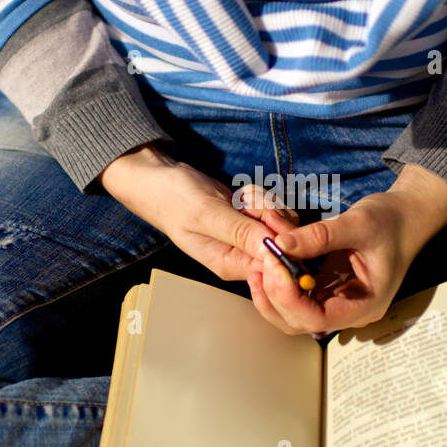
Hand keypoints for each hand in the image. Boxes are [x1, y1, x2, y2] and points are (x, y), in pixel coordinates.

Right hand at [100, 145, 297, 281]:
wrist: (160, 180)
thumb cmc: (174, 199)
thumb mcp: (206, 214)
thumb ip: (241, 233)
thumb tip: (274, 251)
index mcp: (231, 265)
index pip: (275, 267)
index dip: (282, 242)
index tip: (267, 218)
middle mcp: (243, 256)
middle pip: (286, 243)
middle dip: (272, 216)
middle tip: (247, 203)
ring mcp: (248, 238)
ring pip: (282, 222)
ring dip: (265, 203)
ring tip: (240, 198)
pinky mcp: (250, 221)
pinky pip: (273, 209)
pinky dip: (261, 196)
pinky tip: (241, 195)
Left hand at [247, 164, 446, 334]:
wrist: (407, 215)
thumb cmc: (391, 220)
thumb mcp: (358, 222)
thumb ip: (320, 236)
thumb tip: (280, 244)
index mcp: (365, 304)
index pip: (318, 318)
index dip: (289, 297)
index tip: (274, 264)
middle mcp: (350, 310)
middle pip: (299, 322)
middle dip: (275, 294)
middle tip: (264, 259)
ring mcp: (338, 301)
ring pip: (293, 313)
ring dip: (271, 292)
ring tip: (260, 262)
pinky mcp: (328, 288)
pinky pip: (296, 295)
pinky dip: (279, 281)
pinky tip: (269, 259)